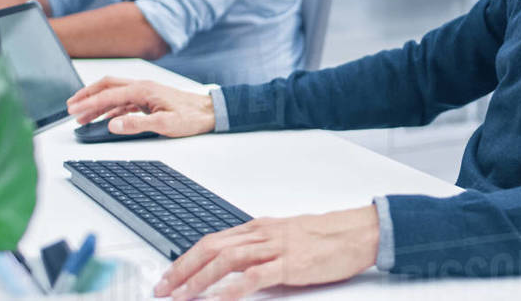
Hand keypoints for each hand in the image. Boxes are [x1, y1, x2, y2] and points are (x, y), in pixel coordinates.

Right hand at [66, 76, 214, 137]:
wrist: (210, 111)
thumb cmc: (191, 117)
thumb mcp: (165, 125)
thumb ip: (137, 124)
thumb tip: (112, 124)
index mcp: (143, 90)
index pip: (108, 95)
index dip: (88, 104)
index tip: (72, 112)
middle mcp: (142, 87)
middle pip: (107, 86)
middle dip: (87, 95)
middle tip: (70, 107)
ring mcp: (145, 92)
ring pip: (114, 94)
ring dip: (97, 103)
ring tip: (81, 115)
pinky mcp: (149, 99)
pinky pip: (123, 101)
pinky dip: (110, 108)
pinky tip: (104, 119)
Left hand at [153, 206, 379, 299]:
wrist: (357, 232)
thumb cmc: (327, 236)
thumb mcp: (287, 236)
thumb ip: (262, 247)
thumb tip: (238, 263)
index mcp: (259, 227)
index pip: (213, 240)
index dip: (186, 258)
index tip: (169, 276)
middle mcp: (262, 234)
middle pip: (211, 248)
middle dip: (182, 270)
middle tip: (163, 289)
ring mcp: (275, 248)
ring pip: (226, 260)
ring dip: (199, 280)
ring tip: (182, 297)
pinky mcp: (289, 264)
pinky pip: (253, 277)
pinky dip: (232, 290)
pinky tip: (218, 300)